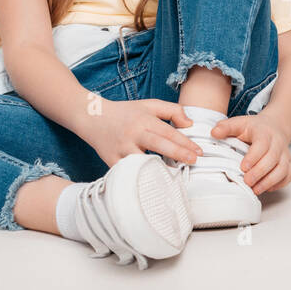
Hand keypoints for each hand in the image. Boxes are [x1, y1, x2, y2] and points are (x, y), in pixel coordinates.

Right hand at [78, 98, 203, 168]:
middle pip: (159, 144)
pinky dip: (138, 178)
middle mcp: (133, 134)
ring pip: (142, 161)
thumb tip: (189, 124)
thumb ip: (172, 111)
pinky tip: (153, 184)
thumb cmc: (124, 113)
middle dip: (178, 153)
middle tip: (194, 161)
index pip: (168, 132)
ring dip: (159, 169)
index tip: (199, 151)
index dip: (185, 142)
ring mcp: (121, 148)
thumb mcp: (149, 105)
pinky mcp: (111, 160)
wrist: (91, 117)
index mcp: (144, 120)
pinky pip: (127, 172)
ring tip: (175, 176)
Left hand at [211, 111, 290, 193]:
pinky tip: (266, 188)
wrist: (274, 127)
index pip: (262, 145)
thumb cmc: (254, 128)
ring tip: (255, 189)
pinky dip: (279, 184)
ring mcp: (284, 154)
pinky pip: (288, 175)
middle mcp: (277, 143)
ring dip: (269, 181)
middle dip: (260, 172)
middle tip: (247, 181)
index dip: (253, 157)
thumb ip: (226, 127)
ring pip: (283, 169)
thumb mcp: (239, 123)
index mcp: (264, 133)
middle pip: (273, 158)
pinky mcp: (288, 164)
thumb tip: (214, 133)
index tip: (243, 167)